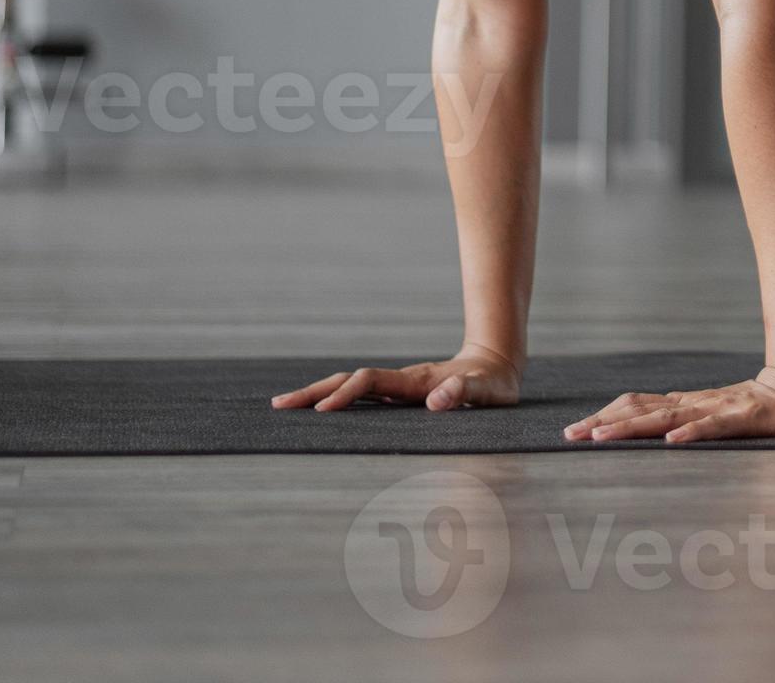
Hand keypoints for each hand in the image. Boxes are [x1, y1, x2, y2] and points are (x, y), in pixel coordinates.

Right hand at [271, 344, 519, 413]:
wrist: (496, 364)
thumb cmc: (495, 384)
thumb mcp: (490, 392)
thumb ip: (467, 394)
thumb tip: (437, 401)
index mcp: (416, 382)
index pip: (371, 383)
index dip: (346, 394)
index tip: (321, 411)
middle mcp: (401, 381)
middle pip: (349, 381)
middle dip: (314, 391)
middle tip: (278, 406)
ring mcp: (397, 386)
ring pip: (350, 386)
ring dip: (318, 394)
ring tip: (285, 407)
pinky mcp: (399, 393)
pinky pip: (360, 395)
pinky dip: (335, 400)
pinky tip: (318, 410)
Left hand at [564, 365, 774, 444]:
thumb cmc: (761, 407)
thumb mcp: (716, 416)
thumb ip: (689, 418)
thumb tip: (657, 426)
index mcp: (688, 404)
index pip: (638, 406)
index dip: (606, 416)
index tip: (574, 431)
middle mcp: (696, 404)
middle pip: (642, 410)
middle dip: (605, 423)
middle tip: (571, 435)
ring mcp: (720, 409)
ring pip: (668, 418)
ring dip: (632, 428)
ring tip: (601, 438)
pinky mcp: (746, 417)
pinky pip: (715, 426)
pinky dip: (693, 433)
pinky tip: (672, 441)